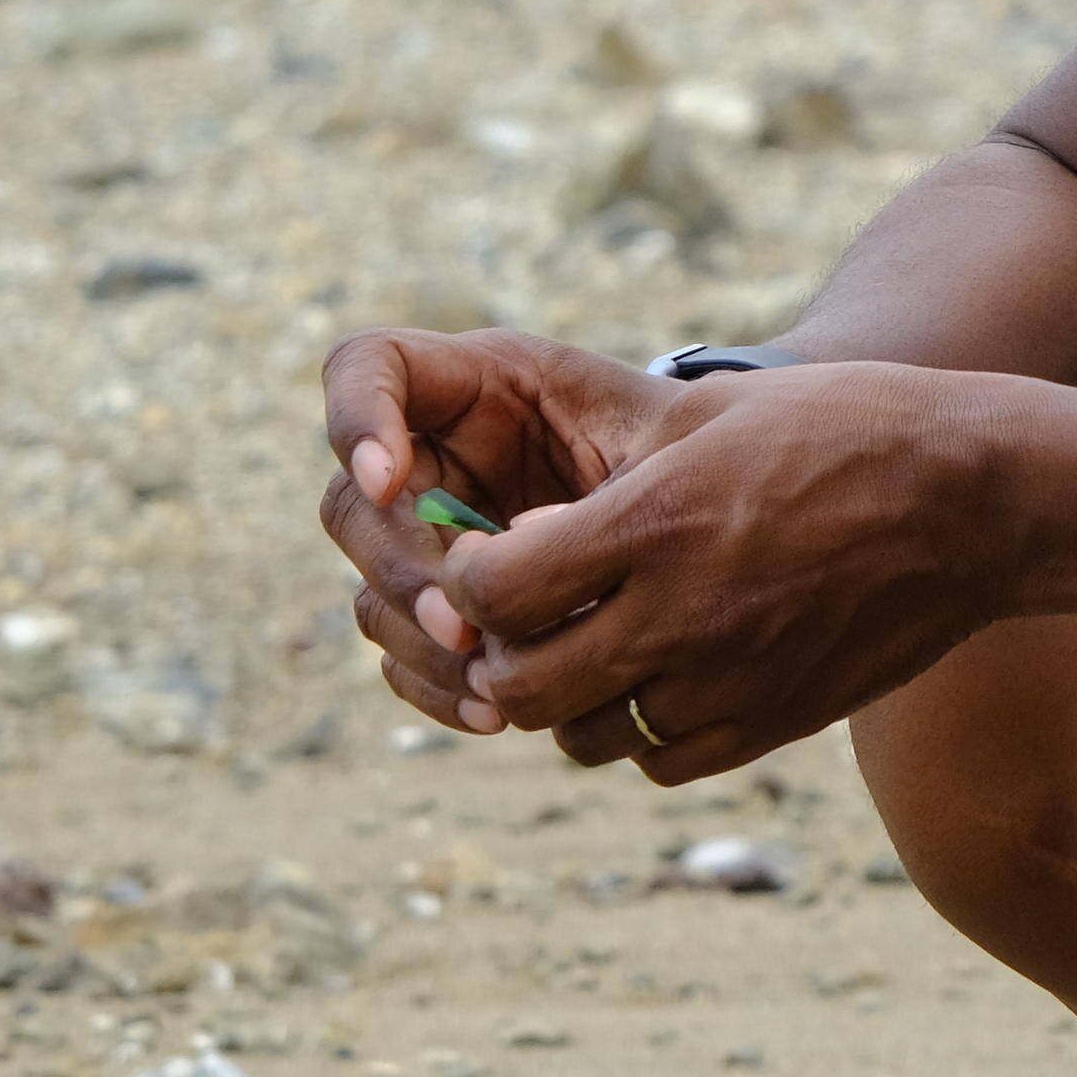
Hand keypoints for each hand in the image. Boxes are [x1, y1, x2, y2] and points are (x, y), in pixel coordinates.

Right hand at [319, 326, 690, 733]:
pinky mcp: (443, 607)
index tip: (392, 480)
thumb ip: (595, 479)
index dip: (356, 416)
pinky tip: (492, 711)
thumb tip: (516, 548)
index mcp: (478, 384)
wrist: (722, 519)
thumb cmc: (695, 459)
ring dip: (419, 640)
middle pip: (354, 504)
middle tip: (463, 624)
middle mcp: (435, 458)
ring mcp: (429, 538)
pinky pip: (402, 653)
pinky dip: (436, 685)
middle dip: (402, 567)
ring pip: (372, 590)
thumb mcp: (667, 441)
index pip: (368, 366)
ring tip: (495, 682)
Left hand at [442, 359, 1026, 783]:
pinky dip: (640, 730)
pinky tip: (660, 676)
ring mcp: (730, 680)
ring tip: (591, 646)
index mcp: (658, 524)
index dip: (471, 578)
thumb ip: (612, 476)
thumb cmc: (845, 429)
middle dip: (501, 651)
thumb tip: (521, 530)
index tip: (487, 555)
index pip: (497, 592)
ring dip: (567, 699)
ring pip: (585, 736)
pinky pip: (662, 762)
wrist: (977, 500)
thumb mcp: (717, 416)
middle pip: (524, 684)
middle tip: (520, 616)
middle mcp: (682, 614)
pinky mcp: (774, 723)